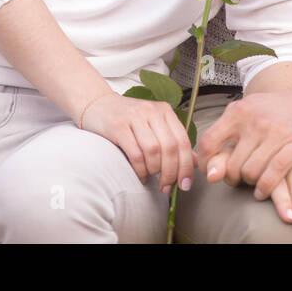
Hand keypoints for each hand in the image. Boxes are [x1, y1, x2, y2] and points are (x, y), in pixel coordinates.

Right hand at [80, 92, 195, 194]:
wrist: (97, 103)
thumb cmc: (127, 118)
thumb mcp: (153, 124)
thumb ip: (174, 141)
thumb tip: (195, 163)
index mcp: (165, 111)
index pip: (183, 141)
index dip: (186, 166)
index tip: (185, 184)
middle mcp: (152, 112)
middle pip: (170, 147)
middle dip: (171, 172)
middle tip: (166, 186)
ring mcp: (135, 118)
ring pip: (153, 151)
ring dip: (154, 170)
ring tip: (151, 177)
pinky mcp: (118, 127)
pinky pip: (135, 153)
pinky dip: (139, 169)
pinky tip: (139, 174)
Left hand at [195, 87, 291, 200]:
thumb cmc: (273, 113)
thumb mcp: (246, 114)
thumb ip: (224, 138)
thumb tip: (208, 174)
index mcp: (239, 111)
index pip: (208, 142)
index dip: (205, 162)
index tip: (211, 171)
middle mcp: (256, 121)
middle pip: (231, 164)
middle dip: (231, 177)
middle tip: (237, 178)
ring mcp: (276, 133)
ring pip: (250, 172)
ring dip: (249, 183)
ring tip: (252, 181)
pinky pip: (272, 175)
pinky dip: (264, 188)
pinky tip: (262, 191)